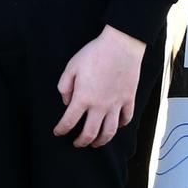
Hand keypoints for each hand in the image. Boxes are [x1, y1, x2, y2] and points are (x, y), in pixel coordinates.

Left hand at [55, 25, 146, 148]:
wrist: (120, 45)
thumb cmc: (94, 53)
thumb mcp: (72, 66)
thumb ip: (65, 86)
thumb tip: (67, 102)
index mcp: (83, 98)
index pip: (69, 121)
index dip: (61, 130)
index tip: (58, 132)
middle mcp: (99, 106)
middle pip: (89, 133)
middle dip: (81, 142)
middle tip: (76, 143)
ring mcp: (116, 104)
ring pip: (109, 132)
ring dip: (101, 141)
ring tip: (96, 143)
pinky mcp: (129, 99)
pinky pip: (126, 118)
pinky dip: (121, 125)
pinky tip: (117, 125)